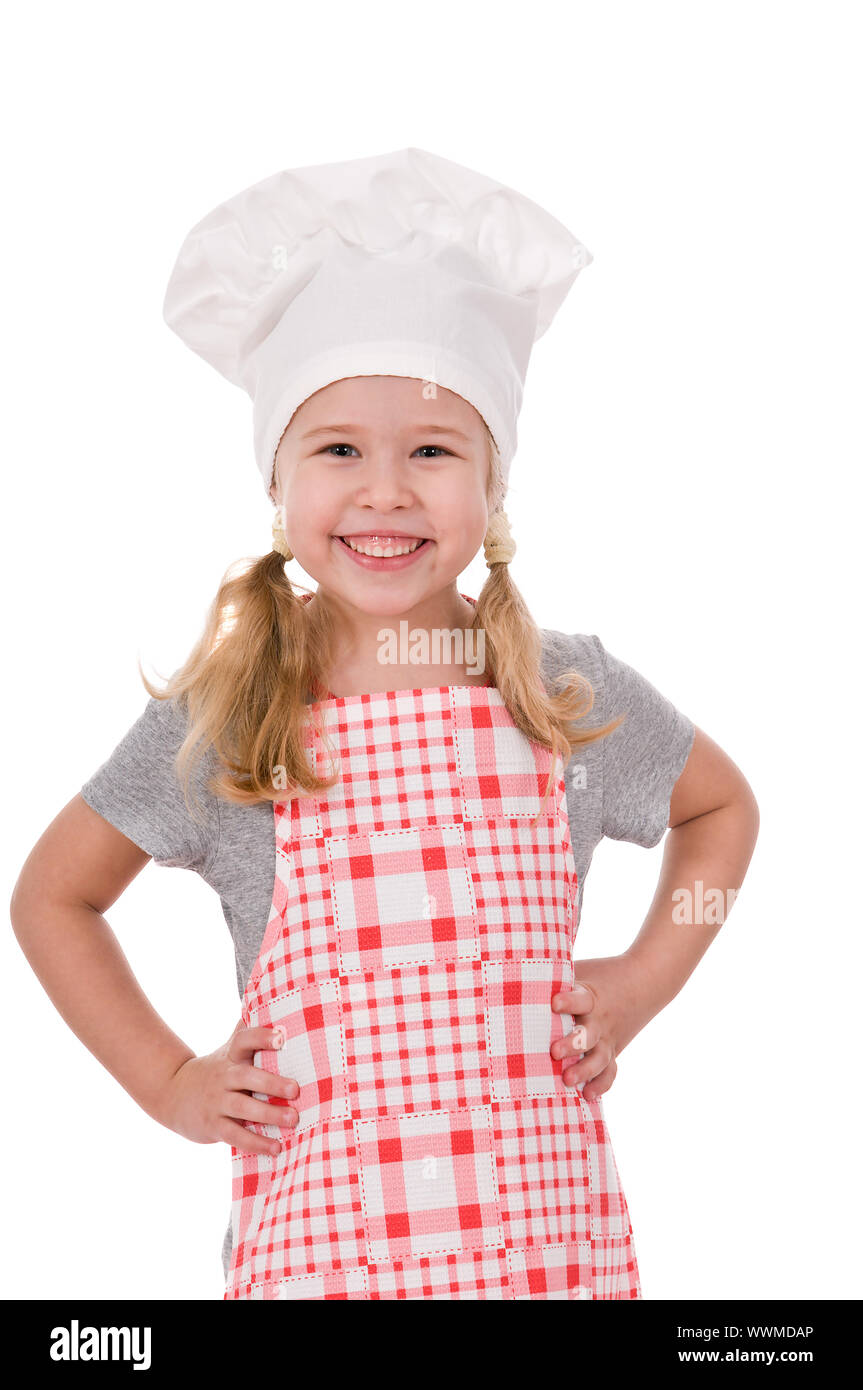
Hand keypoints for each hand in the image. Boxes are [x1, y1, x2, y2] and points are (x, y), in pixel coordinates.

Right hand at [158, 1018, 299, 1156]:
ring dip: (268, 1114)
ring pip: (242, 1108)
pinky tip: (276, 1147)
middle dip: (272, 1083)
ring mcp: (216, 1102)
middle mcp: (223, 1077)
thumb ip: (247, 1031)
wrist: (172, 1094)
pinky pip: (235, 1135)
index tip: (282, 1037)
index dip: (262, 1036)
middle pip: (247, 1077)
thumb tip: (266, 998)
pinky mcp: (212, 1126)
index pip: (245, 1040)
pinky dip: (256, 1142)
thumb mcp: (227, 1050)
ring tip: (293, 1120)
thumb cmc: (215, 1070)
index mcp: (231, 1056)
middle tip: (296, 1089)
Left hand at [550, 954, 645, 1101]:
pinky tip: (587, 1096)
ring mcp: (607, 1038)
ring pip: (599, 1057)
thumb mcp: (578, 969)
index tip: (554, 1003)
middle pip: (588, 1034)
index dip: (569, 1001)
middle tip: (554, 1052)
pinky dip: (601, 1084)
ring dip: (584, 1070)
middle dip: (572, 1044)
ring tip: (567, 1079)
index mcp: (589, 995)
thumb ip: (553, 975)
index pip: (581, 998)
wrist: (643, 980)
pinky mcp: (612, 1051)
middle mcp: (599, 1019)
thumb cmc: (598, 974)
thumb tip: (513, 970)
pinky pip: (610, 1071)